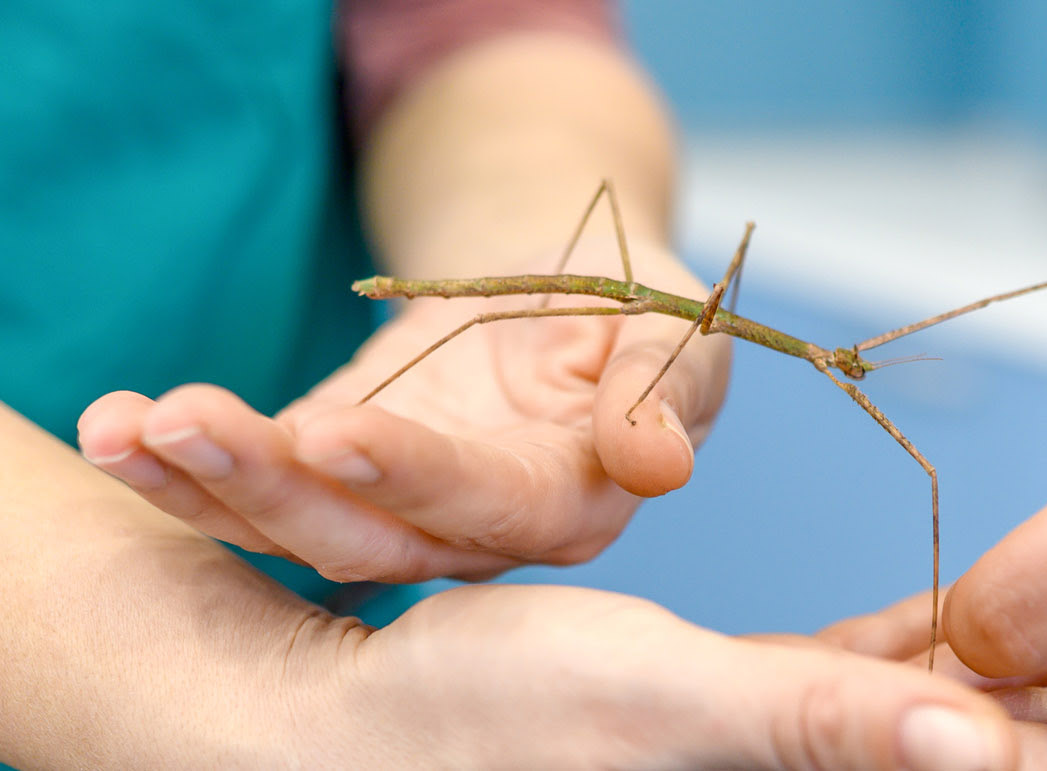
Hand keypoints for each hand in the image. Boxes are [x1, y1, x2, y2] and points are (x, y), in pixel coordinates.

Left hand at [76, 241, 728, 580]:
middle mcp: (474, 531)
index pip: (484, 504)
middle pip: (365, 537)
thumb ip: (661, 393)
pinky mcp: (337, 467)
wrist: (569, 290)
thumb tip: (653, 463)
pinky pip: (261, 480)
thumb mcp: (672, 329)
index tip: (329, 434)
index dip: (410, 475)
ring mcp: (397, 506)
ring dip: (204, 485)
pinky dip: (190, 461)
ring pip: (295, 525)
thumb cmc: (633, 308)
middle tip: (178, 424)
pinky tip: (121, 426)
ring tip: (122, 428)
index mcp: (566, 500)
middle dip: (269, 488)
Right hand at [283, 583, 1046, 769]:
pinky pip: (875, 682)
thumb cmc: (488, 725)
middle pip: (1010, 760)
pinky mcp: (751, 709)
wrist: (369, 721)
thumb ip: (819, 728)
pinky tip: (1004, 640)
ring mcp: (791, 749)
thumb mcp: (657, 711)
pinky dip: (946, 659)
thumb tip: (981, 753)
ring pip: (959, 719)